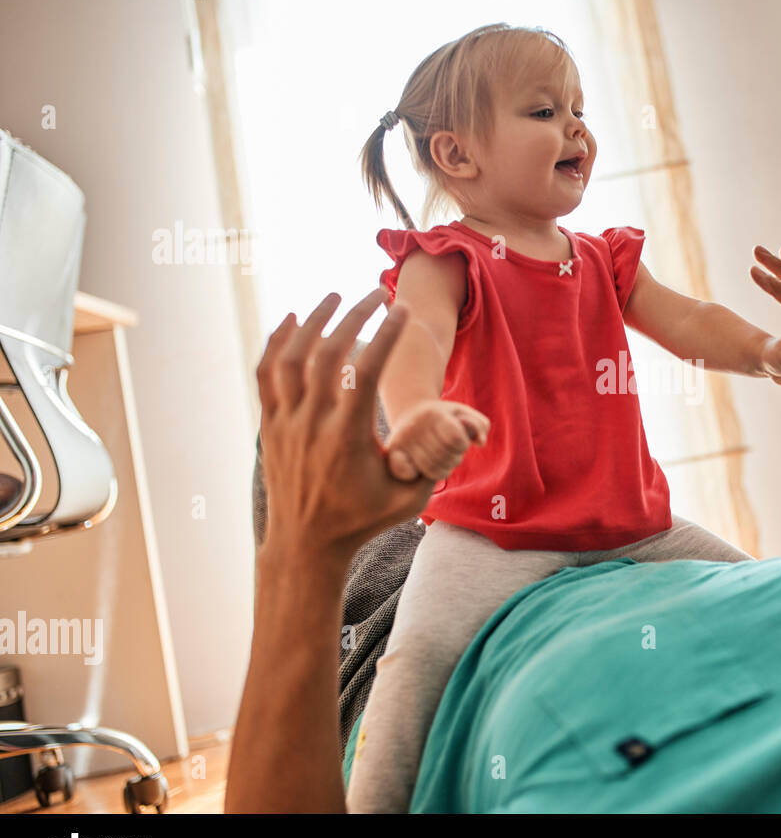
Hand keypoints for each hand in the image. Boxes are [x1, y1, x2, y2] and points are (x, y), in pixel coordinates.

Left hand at [256, 289, 436, 565]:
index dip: (385, 335)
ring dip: (314, 319)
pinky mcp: (269, 424)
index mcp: (347, 437)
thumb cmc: (362, 520)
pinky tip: (291, 318)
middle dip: (355, 314)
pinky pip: (267, 372)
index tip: (401, 311)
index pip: (365, 371)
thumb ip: (432, 464)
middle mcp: (312, 423)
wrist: (305, 544)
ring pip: (292, 355)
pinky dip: (277, 340)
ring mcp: (286, 422)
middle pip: (328, 352)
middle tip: (376, 293)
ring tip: (337, 297)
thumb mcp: (407, 498)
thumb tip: (456, 433)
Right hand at [386, 398, 489, 481]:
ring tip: (440, 459)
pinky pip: (406, 474)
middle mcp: (415, 426)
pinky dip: (417, 475)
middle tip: (449, 452)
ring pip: (432, 470)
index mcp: (434, 414)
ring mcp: (401, 441)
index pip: (456, 439)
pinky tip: (421, 467)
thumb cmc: (445, 418)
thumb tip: (480, 442)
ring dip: (443, 469)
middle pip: (445, 457)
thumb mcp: (464, 414)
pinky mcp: (391, 454)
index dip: (462, 445)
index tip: (459, 441)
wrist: (411, 413)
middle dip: (454, 458)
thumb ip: (480, 425)